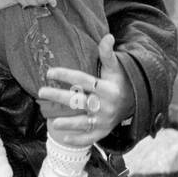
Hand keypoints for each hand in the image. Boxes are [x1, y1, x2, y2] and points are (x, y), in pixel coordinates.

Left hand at [38, 34, 135, 148]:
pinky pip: (90, 138)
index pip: (83, 80)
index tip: (49, 72)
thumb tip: (107, 36)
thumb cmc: (119, 82)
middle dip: (59, 97)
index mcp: (107, 88)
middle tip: (41, 91)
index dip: (66, 75)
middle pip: (79, 101)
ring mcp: (104, 120)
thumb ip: (108, 54)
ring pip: (84, 122)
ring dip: (69, 124)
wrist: (136, 103)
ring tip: (53, 123)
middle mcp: (105, 105)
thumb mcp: (116, 68)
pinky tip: (64, 138)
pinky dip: (78, 140)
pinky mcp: (104, 131)